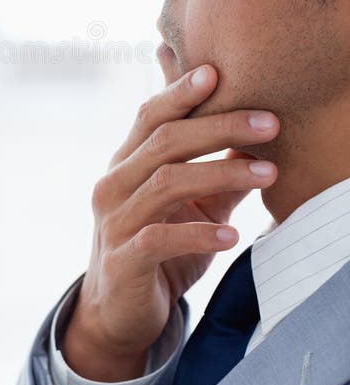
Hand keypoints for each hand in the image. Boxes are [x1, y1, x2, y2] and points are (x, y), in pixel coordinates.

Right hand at [60, 64, 278, 380]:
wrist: (119, 312)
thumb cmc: (159, 247)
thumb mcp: (191, 203)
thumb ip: (214, 167)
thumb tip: (258, 132)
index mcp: (126, 162)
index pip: (150, 115)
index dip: (180, 92)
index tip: (218, 72)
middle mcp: (114, 184)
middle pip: (165, 141)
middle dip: (220, 127)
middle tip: (270, 123)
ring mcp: (114, 221)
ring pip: (166, 183)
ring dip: (221, 173)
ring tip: (268, 174)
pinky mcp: (123, 260)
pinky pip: (160, 238)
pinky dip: (199, 234)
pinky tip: (233, 236)